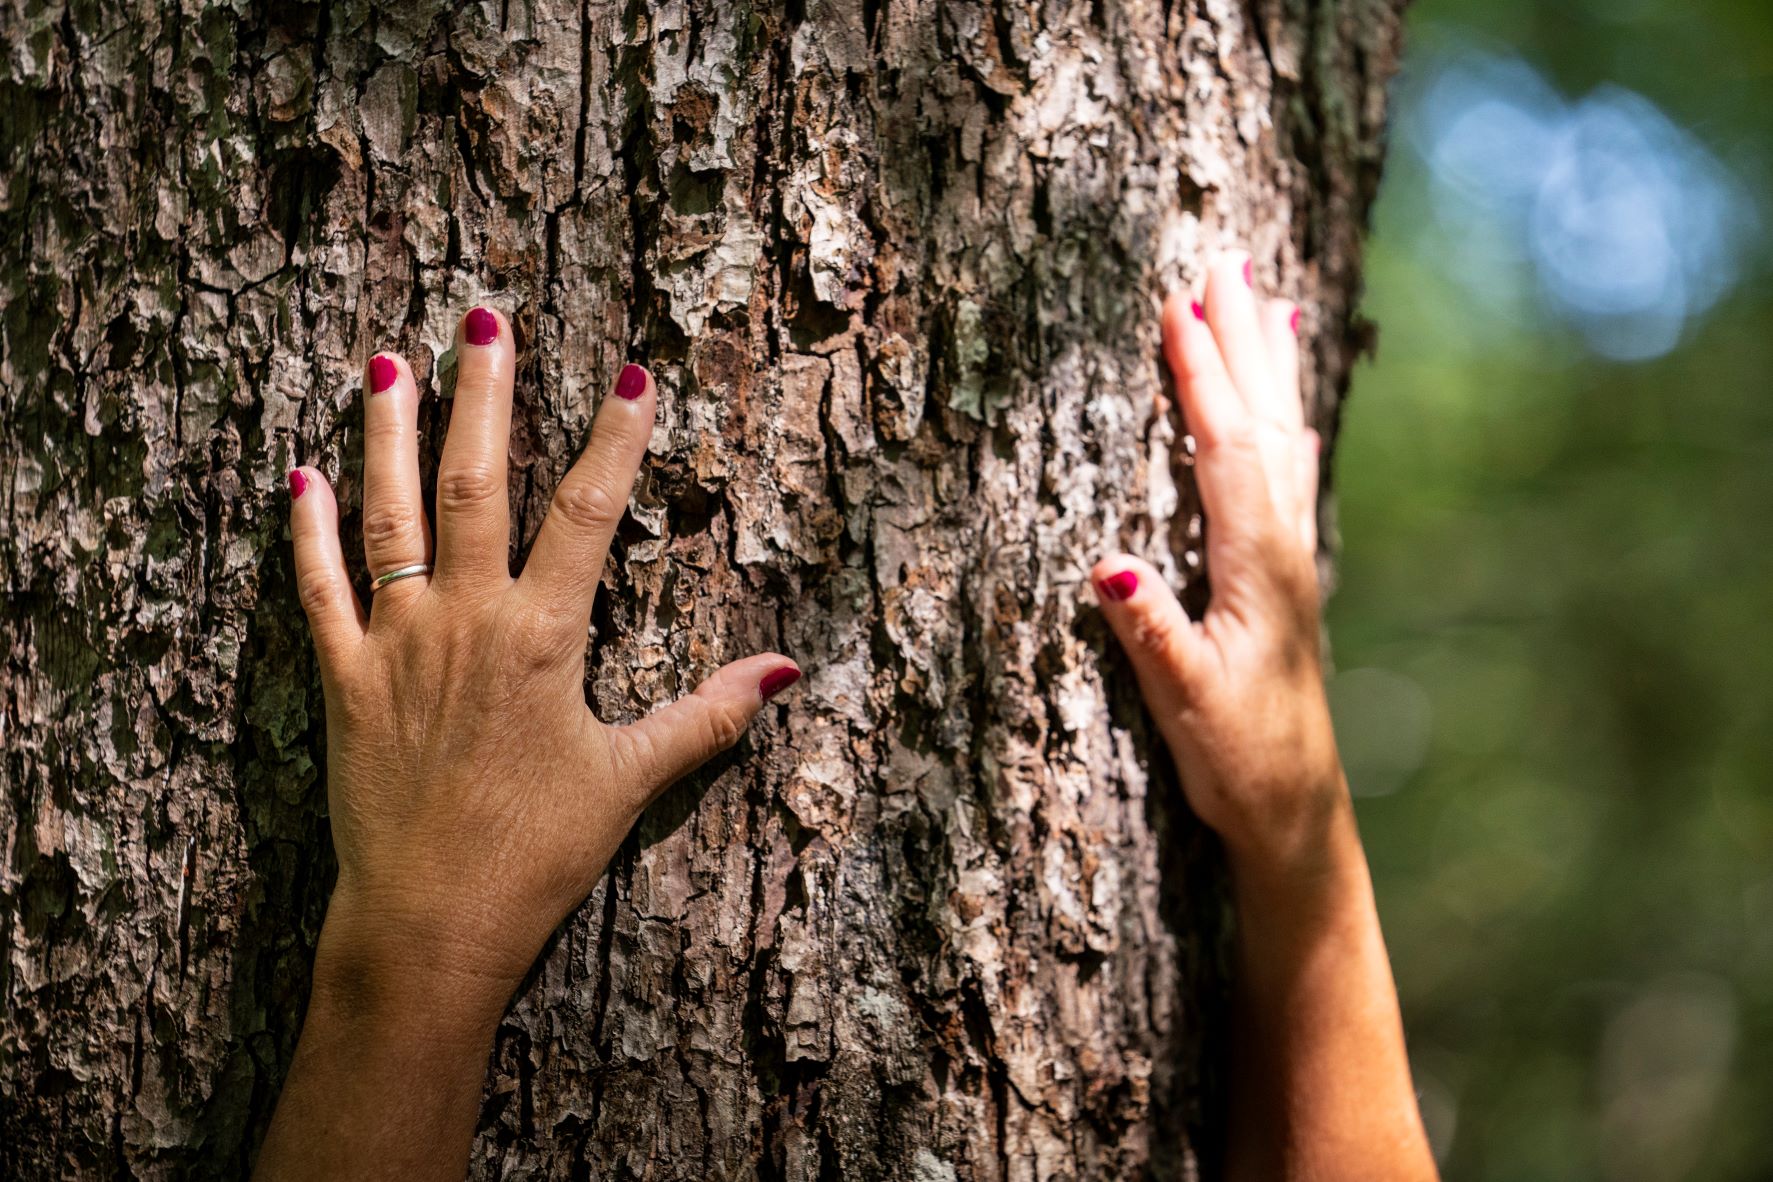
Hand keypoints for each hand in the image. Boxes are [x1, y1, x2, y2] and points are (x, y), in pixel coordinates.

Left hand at [287, 306, 799, 1014]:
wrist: (432, 923)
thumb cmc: (539, 854)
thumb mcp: (632, 780)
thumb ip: (708, 716)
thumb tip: (787, 671)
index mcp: (543, 637)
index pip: (585, 511)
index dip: (613, 438)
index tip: (631, 374)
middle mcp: (466, 620)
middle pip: (474, 483)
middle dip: (482, 394)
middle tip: (482, 319)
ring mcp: (396, 644)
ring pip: (389, 515)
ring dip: (388, 434)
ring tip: (389, 362)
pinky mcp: (343, 681)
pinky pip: (319, 589)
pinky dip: (307, 531)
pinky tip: (301, 475)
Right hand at [1092, 253, 1340, 872]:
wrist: (1297, 811)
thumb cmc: (1239, 759)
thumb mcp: (1185, 703)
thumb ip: (1151, 633)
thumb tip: (1108, 564)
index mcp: (1256, 564)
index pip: (1225, 445)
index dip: (1202, 373)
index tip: (1178, 300)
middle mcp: (1283, 545)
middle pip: (1267, 418)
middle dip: (1243, 337)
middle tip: (1230, 258)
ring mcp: (1290, 556)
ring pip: (1285, 435)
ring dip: (1272, 365)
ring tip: (1271, 300)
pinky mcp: (1286, 573)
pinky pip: (1288, 468)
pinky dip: (1283, 418)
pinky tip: (1287, 408)